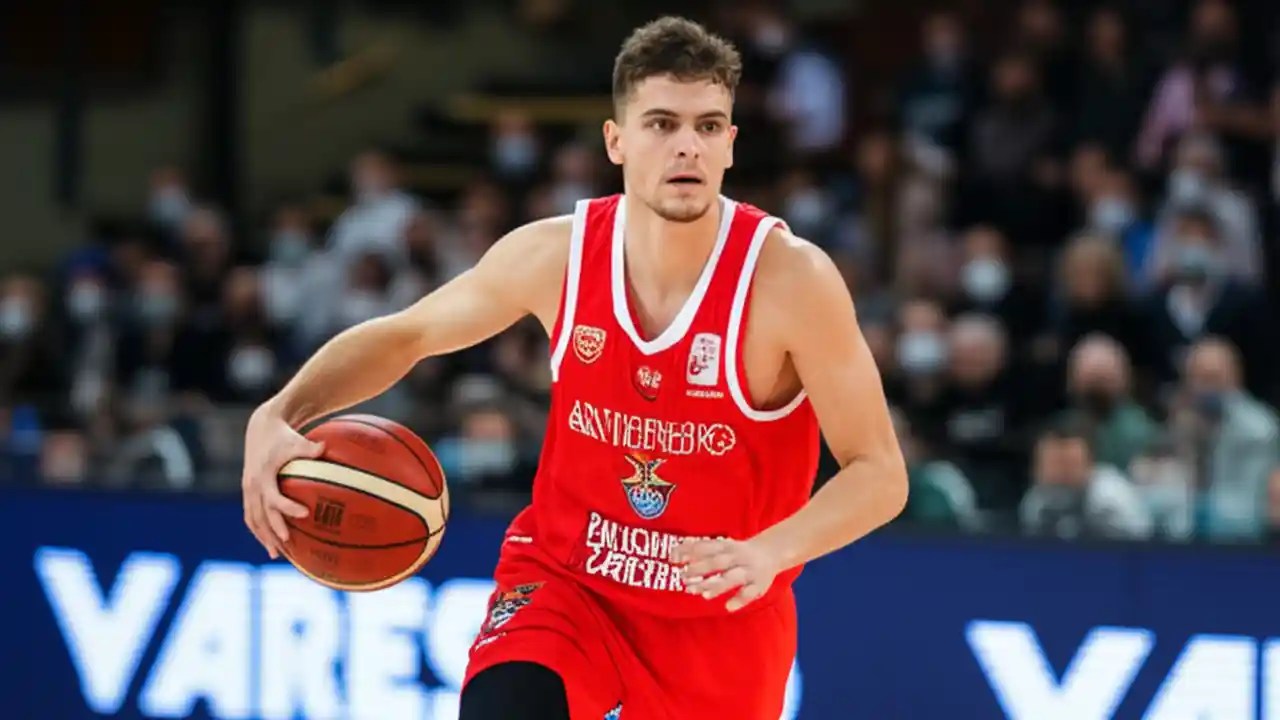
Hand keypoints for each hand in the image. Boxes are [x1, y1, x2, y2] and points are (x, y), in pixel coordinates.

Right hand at [241, 402, 324, 558]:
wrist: (261, 427)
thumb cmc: (283, 435)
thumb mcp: (296, 440)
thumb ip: (310, 448)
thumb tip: (326, 448)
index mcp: (263, 475)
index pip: (273, 497)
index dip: (287, 507)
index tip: (305, 514)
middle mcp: (252, 485)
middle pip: (260, 514)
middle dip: (272, 531)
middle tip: (288, 546)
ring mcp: (248, 489)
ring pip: (253, 519)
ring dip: (263, 536)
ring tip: (276, 554)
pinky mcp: (248, 491)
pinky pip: (250, 515)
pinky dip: (258, 530)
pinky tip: (269, 543)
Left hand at [672, 537, 782, 611]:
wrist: (771, 552)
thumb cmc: (737, 551)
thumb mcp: (722, 545)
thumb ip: (701, 547)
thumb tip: (676, 548)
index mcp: (727, 546)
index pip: (706, 546)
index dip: (690, 551)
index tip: (673, 558)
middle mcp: (738, 557)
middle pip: (718, 562)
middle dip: (700, 569)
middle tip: (683, 578)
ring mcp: (749, 571)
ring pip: (733, 578)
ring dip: (718, 585)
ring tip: (703, 594)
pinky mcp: (758, 585)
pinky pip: (750, 593)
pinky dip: (739, 600)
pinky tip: (728, 607)